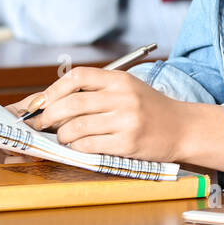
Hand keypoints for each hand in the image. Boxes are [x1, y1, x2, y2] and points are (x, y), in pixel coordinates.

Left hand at [18, 67, 192, 162]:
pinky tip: (77, 146)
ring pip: (77, 127)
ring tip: (62, 137)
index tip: (40, 102)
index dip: (53, 89)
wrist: (183, 128)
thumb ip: (96, 91)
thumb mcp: (127, 89)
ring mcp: (126, 121)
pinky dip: (77, 147)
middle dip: (48, 115)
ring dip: (62, 135)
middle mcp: (123, 97)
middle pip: (72, 104)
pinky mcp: (128, 143)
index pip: (77, 77)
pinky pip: (90, 145)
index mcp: (120, 79)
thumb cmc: (151, 109)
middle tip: (40, 123)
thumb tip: (53, 100)